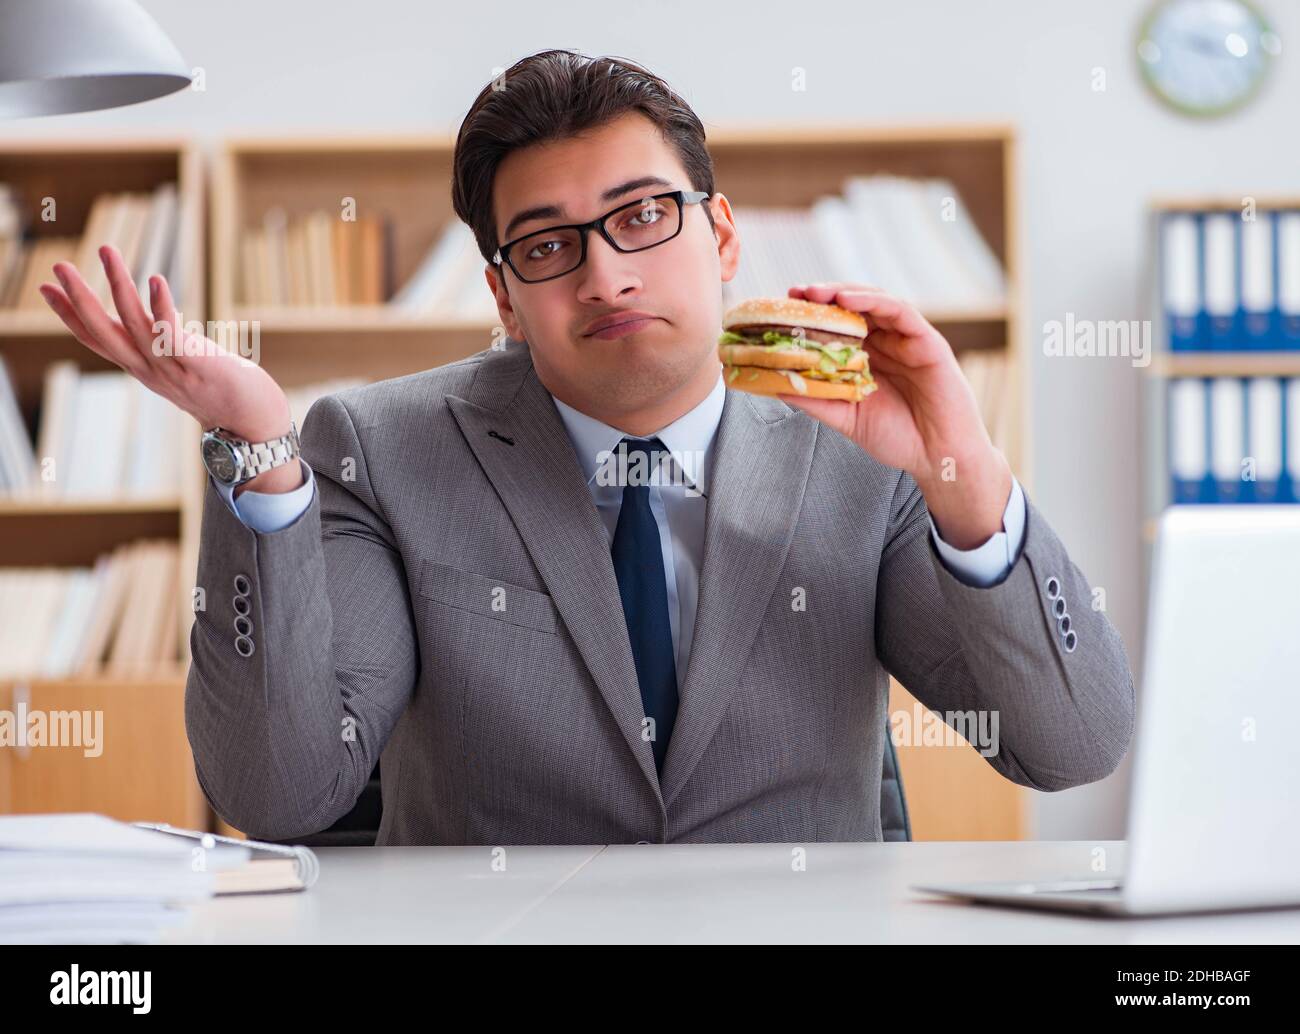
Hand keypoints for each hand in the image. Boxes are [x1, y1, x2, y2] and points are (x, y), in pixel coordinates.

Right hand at [39, 246, 300, 494]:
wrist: (254, 422)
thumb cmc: (220, 388)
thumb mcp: (176, 366)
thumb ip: (154, 346)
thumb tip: (138, 320)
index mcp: (141, 368)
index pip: (97, 340)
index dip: (70, 315)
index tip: (46, 287)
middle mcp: (150, 371)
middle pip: (104, 333)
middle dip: (78, 299)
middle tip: (58, 266)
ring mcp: (173, 370)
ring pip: (135, 326)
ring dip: (118, 286)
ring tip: (105, 251)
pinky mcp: (200, 367)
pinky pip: (172, 337)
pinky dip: (162, 308)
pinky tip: (155, 280)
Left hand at [777, 282, 1011, 548]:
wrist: (938, 457)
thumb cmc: (899, 439)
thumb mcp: (848, 418)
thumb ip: (818, 400)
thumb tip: (777, 386)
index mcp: (869, 359)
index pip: (838, 327)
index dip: (812, 316)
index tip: (783, 310)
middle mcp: (888, 344)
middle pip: (854, 308)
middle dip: (823, 297)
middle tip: (795, 294)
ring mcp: (907, 340)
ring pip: (876, 303)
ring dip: (845, 293)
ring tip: (817, 292)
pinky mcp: (928, 341)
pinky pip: (901, 312)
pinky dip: (875, 301)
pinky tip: (849, 299)